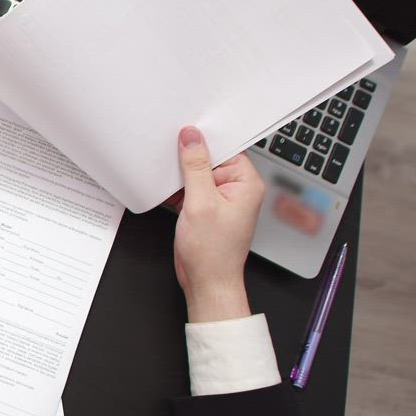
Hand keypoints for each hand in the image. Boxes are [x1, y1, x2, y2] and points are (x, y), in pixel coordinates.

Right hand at [170, 126, 264, 321]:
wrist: (207, 282)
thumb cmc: (212, 252)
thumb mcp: (200, 202)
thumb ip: (195, 167)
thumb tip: (192, 137)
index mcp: (246, 183)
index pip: (227, 148)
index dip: (206, 140)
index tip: (185, 133)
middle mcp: (237, 189)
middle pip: (211, 159)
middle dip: (189, 160)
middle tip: (171, 157)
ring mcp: (221, 199)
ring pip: (197, 174)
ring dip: (181, 177)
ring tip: (171, 183)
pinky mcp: (206, 208)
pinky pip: (191, 189)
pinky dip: (177, 190)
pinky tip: (168, 195)